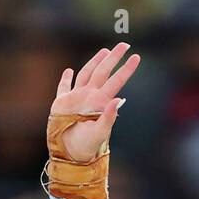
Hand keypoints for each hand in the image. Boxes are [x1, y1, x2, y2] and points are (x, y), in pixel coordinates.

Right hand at [50, 42, 140, 162]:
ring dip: (94, 63)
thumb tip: (119, 99)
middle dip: (113, 58)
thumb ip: (109, 116)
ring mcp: (76, 98)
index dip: (126, 69)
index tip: (136, 57)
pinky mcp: (61, 103)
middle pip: (103, 72)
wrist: (71, 153)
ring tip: (104, 52)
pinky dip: (65, 79)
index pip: (116, 81)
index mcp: (100, 101)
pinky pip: (63, 88)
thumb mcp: (100, 132)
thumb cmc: (87, 145)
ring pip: (86, 74)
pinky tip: (69, 71)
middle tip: (124, 45)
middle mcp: (90, 96)